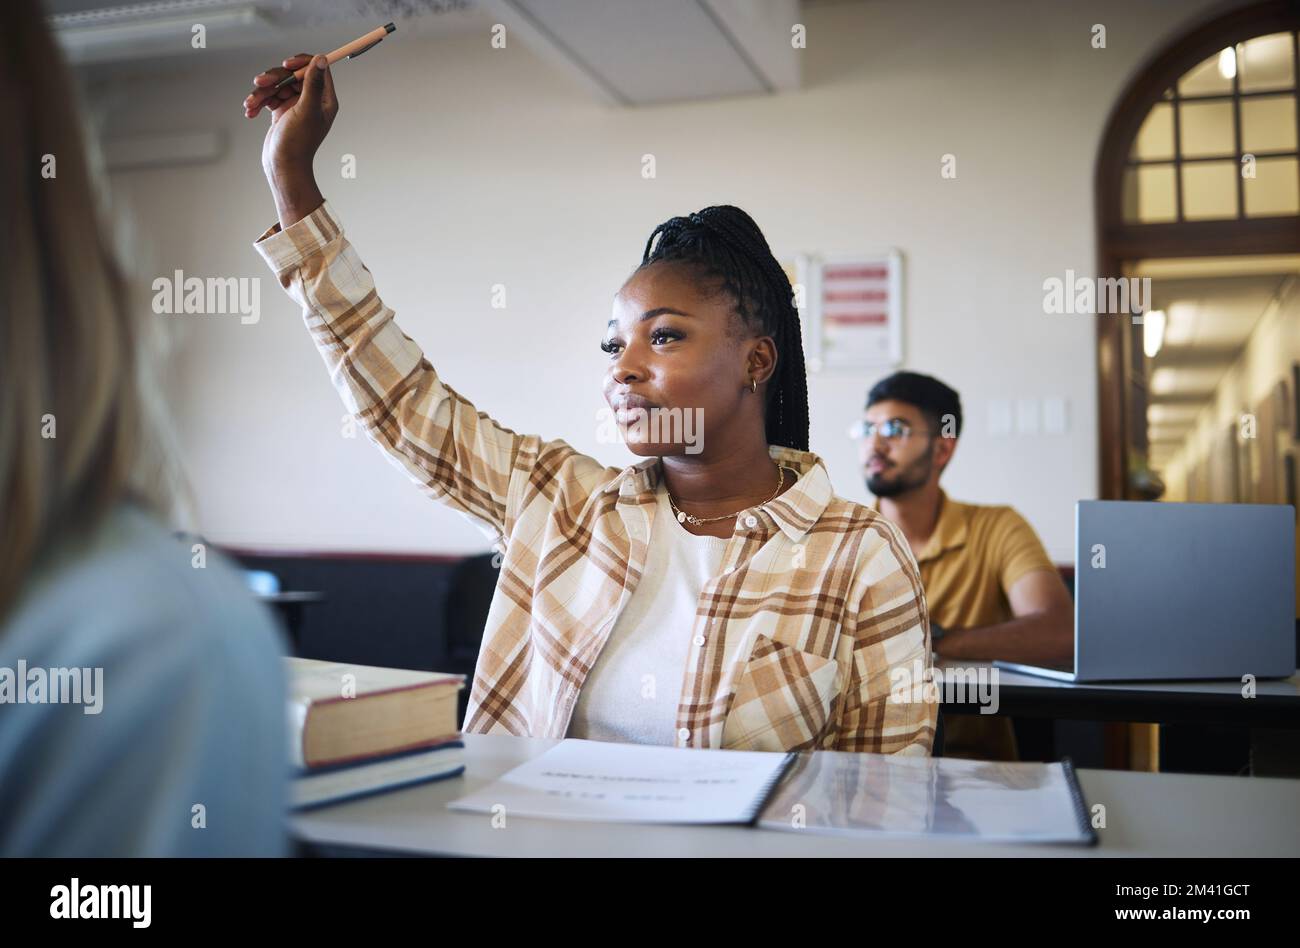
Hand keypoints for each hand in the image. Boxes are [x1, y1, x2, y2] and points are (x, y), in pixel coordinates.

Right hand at [243, 53, 334, 226]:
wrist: (283, 167)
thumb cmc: (298, 143)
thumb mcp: (306, 110)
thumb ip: (313, 84)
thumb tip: (321, 58)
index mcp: (325, 100)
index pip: (317, 69)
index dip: (301, 63)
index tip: (286, 66)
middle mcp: (312, 100)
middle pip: (292, 75)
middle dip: (274, 78)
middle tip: (259, 83)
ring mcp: (296, 105)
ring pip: (277, 85)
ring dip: (262, 92)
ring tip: (250, 103)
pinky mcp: (282, 111)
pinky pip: (269, 96)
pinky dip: (258, 102)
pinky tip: (249, 110)